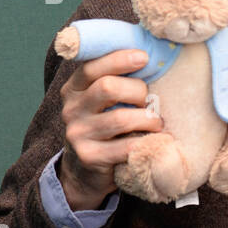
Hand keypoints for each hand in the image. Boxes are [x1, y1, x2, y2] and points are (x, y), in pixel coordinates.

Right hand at [57, 49, 161, 210]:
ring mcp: (78, 134)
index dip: (118, 59)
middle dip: (138, 91)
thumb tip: (148, 55)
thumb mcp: (102, 102)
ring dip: (148, 119)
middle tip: (151, 102)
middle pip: (108, 88)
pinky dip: (146, 142)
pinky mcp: (89, 156)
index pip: (91, 67)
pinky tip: (153, 141)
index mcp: (74, 89)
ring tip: (157, 123)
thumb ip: (115, 80)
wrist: (85, 172)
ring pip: (121, 118)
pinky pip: (126, 146)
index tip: (143, 57)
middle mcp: (71, 109)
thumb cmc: (105, 128)